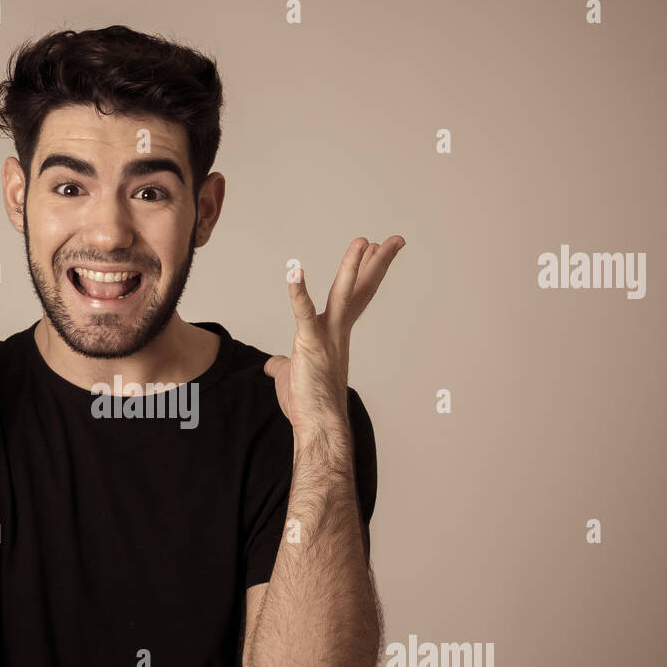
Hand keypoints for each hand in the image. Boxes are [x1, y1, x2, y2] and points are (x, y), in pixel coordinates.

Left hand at [263, 235, 404, 433]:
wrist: (318, 427)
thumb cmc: (308, 406)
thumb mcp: (291, 376)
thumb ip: (283, 364)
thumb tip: (273, 364)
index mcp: (335, 335)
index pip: (355, 297)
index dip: (365, 273)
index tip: (376, 251)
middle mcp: (337, 332)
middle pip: (360, 290)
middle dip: (376, 263)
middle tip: (393, 239)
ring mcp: (327, 338)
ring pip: (343, 294)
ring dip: (353, 266)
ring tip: (363, 241)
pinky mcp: (310, 345)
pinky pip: (304, 314)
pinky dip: (298, 293)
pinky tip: (294, 272)